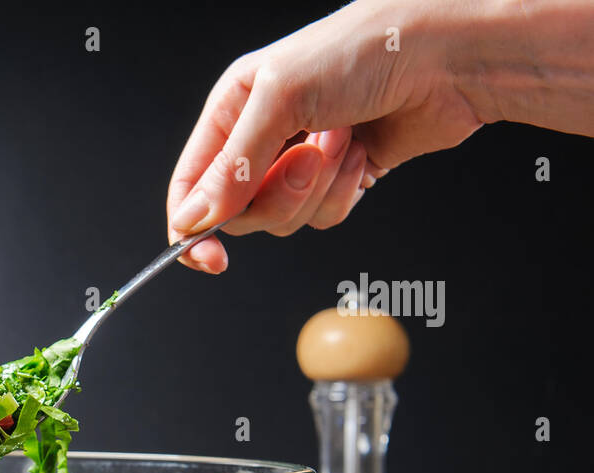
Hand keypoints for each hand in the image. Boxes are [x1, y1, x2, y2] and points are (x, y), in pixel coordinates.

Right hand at [166, 0, 486, 272]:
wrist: (448, 56)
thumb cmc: (366, 48)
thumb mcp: (281, 97)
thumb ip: (233, 166)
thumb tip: (192, 219)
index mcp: (232, 110)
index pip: (190, 185)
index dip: (192, 227)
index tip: (210, 257)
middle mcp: (262, 139)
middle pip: (238, 212)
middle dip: (277, 195)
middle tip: (307, 157)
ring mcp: (302, 164)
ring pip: (284, 220)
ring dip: (318, 189)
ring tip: (343, 138)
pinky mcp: (341, 181)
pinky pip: (324, 218)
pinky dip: (345, 192)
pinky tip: (363, 152)